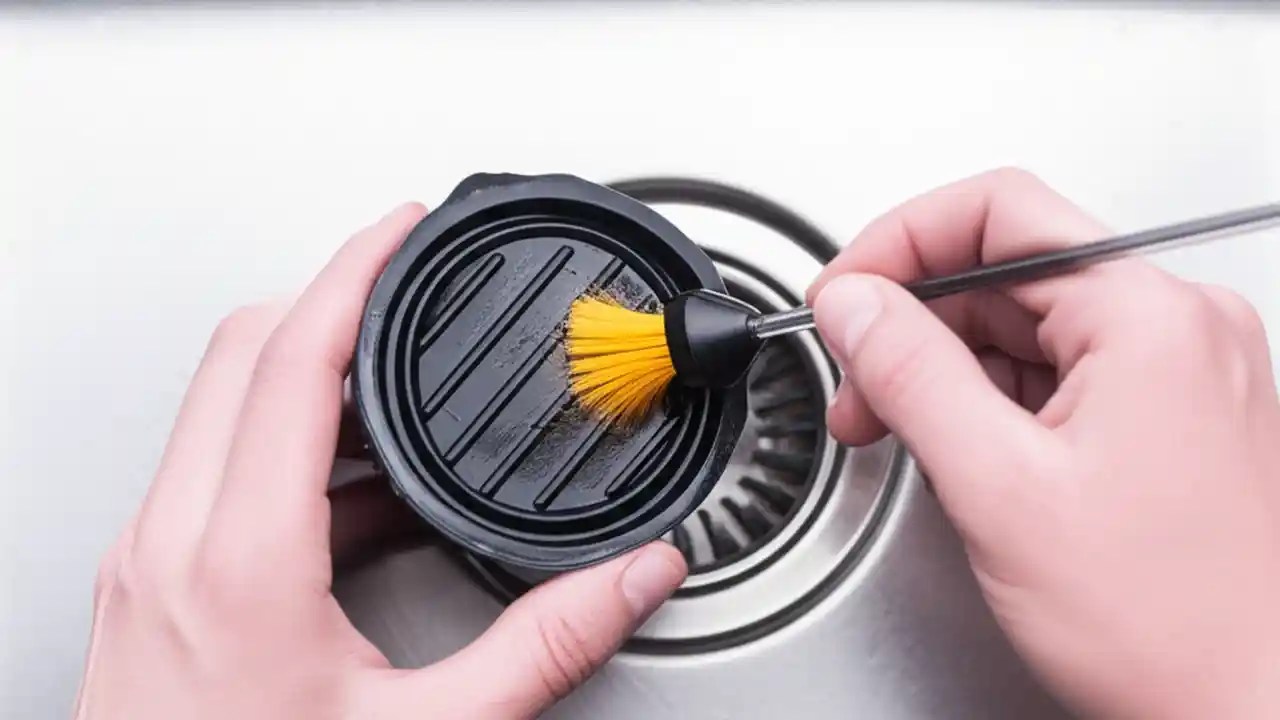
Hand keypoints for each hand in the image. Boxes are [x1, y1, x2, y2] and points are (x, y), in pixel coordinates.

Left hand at [74, 204, 686, 719]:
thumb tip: (633, 578)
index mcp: (240, 559)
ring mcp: (151, 561)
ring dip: (303, 372)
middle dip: (328, 297)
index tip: (400, 229)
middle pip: (240, 354)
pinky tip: (361, 490)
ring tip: (394, 376)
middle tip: (400, 275)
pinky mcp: (150, 587)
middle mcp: (173, 542)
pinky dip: (284, 446)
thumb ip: (546, 647)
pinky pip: (211, 470)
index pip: (292, 357)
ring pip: (216, 405)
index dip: (353, 272)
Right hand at [807, 169, 1279, 719]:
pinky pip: (1058, 377)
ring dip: (947, 372)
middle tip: (856, 388)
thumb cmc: (1170, 625)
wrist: (1256, 714)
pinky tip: (964, 457)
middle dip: (912, 326)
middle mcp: (1179, 327)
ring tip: (902, 436)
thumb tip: (853, 302)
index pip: (998, 213)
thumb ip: (909, 374)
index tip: (842, 296)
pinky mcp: (1170, 417)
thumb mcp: (998, 487)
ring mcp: (1180, 372)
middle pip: (1007, 273)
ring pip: (1027, 329)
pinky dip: (993, 406)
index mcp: (1148, 317)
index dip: (898, 245)